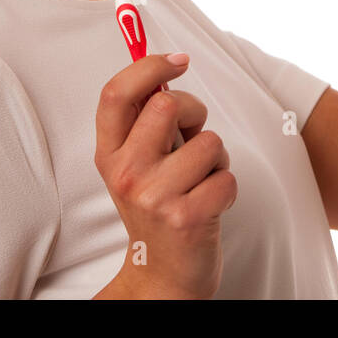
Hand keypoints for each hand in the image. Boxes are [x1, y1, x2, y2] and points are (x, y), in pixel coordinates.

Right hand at [94, 53, 236, 298]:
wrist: (161, 275)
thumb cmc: (158, 209)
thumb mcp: (136, 165)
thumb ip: (144, 123)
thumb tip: (165, 73)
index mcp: (109, 155)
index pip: (117, 93)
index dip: (148, 66)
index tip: (177, 62)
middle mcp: (125, 173)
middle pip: (168, 106)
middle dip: (195, 111)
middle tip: (194, 134)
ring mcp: (154, 197)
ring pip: (209, 142)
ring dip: (216, 158)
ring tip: (200, 180)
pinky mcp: (187, 217)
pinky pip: (227, 176)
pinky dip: (227, 188)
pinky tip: (209, 204)